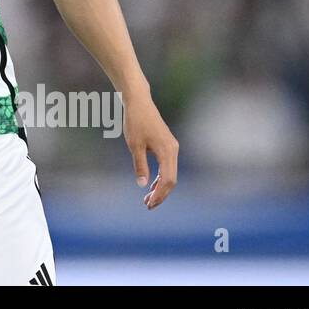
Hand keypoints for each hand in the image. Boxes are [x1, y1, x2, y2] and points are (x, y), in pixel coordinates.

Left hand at [122, 92, 178, 208]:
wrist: (139, 102)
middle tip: (148, 205)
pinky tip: (151, 185)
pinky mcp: (168, 145)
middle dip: (161, 194)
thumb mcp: (134, 145)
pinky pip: (167, 166)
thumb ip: (140, 165)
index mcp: (167, 151)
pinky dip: (160, 177)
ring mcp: (172, 148)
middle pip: (172, 179)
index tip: (149, 204)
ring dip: (160, 187)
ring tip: (148, 199)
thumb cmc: (135, 122)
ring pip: (170, 173)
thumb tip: (143, 185)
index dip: (160, 194)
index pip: (168, 180)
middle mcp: (173, 150)